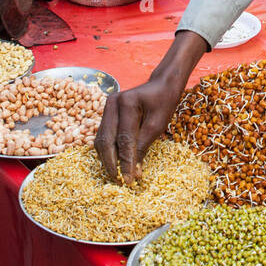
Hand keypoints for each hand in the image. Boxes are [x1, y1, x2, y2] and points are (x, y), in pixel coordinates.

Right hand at [94, 30, 207, 183]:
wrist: (161, 84)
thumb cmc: (164, 102)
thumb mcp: (158, 124)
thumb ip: (143, 146)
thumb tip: (133, 172)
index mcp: (126, 103)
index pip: (124, 139)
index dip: (126, 162)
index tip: (129, 180)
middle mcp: (112, 103)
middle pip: (106, 140)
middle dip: (111, 163)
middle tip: (119, 181)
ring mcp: (107, 107)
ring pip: (101, 139)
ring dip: (107, 159)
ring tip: (116, 175)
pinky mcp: (107, 113)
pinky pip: (103, 135)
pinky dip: (108, 150)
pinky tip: (115, 162)